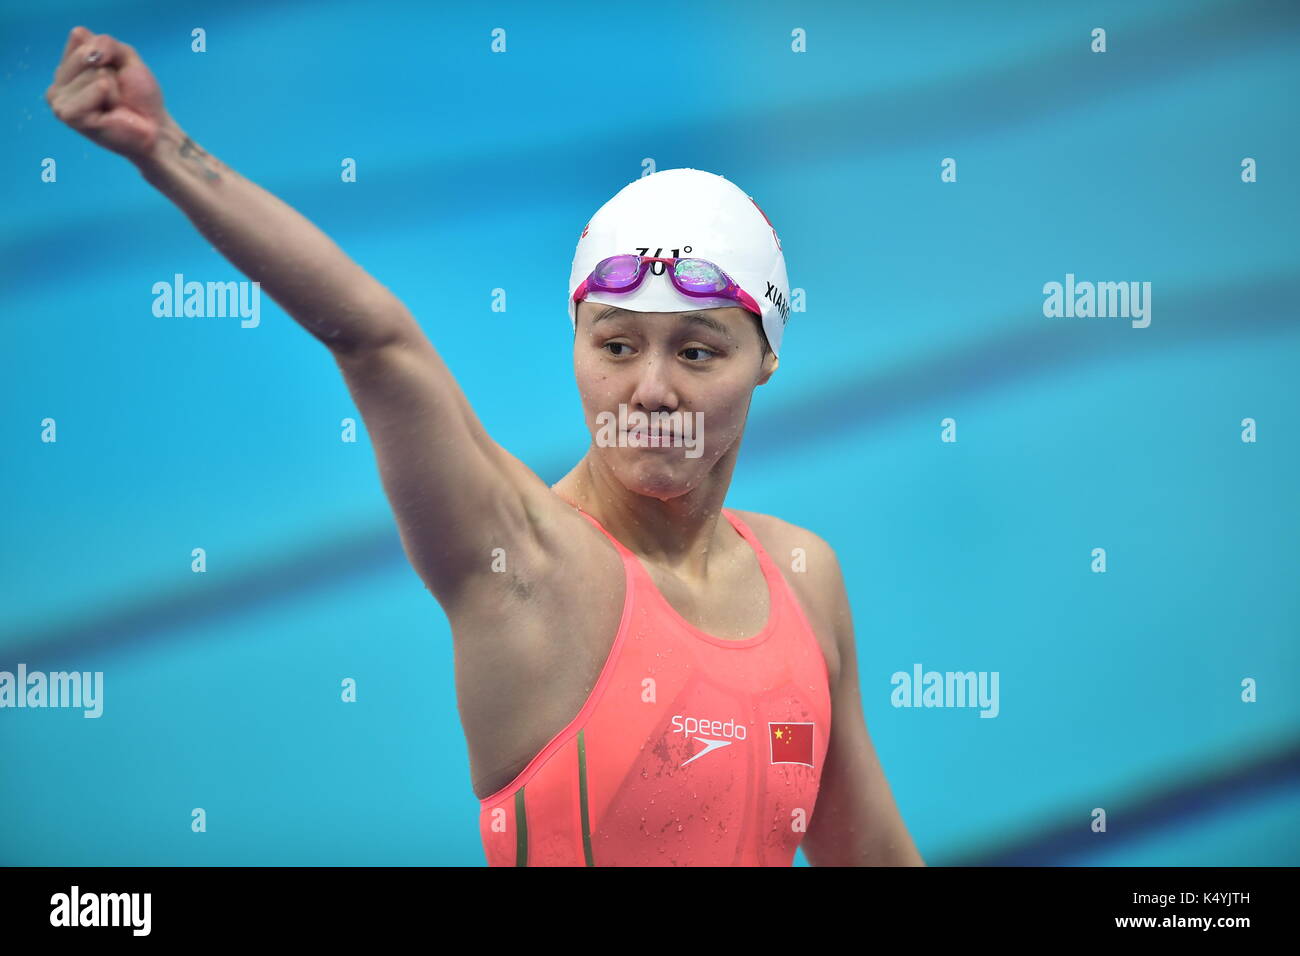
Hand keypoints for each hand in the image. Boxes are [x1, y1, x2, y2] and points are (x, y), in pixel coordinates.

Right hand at [45, 26, 167, 160]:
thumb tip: (87, 48)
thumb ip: (106, 42)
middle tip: (118, 93)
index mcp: (66, 68)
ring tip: (114, 106)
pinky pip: (98, 88)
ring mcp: (58, 100)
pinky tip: (111, 113)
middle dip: (111, 71)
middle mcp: (56, 83)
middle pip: (86, 53)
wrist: (154, 128)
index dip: (109, 53)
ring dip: (114, 89)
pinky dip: (112, 97)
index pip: (80, 36)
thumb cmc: (139, 96)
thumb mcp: (126, 58)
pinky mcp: (69, 115)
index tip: (116, 72)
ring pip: (93, 72)